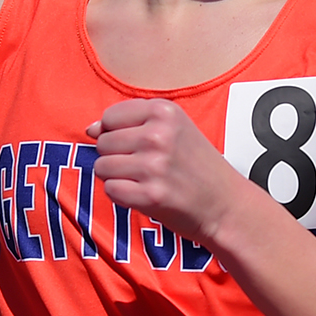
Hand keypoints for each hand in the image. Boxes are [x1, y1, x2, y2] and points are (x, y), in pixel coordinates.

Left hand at [86, 98, 249, 241]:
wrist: (225, 204)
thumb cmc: (196, 166)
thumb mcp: (173, 129)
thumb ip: (131, 123)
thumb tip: (90, 129)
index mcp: (164, 111)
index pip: (109, 117)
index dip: (116, 133)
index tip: (139, 145)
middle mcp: (158, 135)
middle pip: (102, 142)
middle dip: (116, 156)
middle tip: (145, 167)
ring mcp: (154, 166)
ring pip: (102, 166)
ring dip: (117, 177)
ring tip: (144, 180)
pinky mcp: (150, 195)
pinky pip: (110, 190)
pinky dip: (122, 195)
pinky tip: (144, 194)